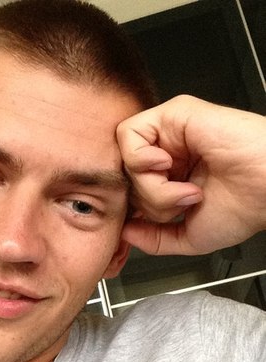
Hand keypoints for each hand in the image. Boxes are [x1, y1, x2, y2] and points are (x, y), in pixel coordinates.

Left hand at [116, 95, 265, 254]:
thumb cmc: (243, 207)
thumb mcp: (190, 237)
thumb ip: (153, 239)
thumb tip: (125, 232)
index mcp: (174, 177)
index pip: (132, 191)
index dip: (136, 210)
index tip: (154, 223)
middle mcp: (170, 154)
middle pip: (126, 179)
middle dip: (151, 203)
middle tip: (185, 203)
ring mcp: (170, 134)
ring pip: (126, 161)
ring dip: (153, 187)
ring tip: (187, 190)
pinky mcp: (173, 114)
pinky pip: (128, 135)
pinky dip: (142, 160)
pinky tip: (170, 165)